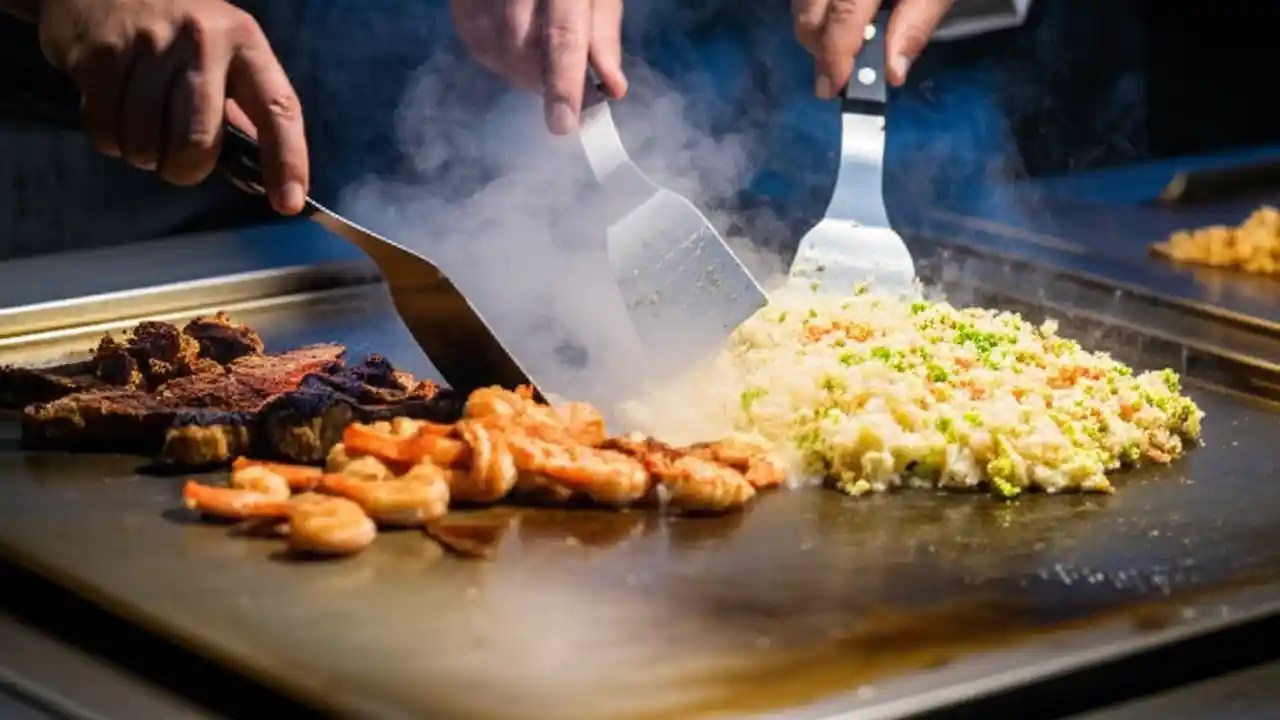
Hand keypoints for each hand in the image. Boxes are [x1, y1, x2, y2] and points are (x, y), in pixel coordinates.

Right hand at [35, 0, 308, 213]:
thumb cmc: (178, 33)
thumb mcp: (224, 56)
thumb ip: (242, 111)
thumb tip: (262, 177)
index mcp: (245, 43)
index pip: (277, 109)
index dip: (286, 161)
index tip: (288, 202)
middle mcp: (201, 39)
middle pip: (195, 142)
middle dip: (185, 170)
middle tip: (179, 163)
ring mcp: (147, 43)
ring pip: (145, 142)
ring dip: (144, 156)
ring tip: (145, 132)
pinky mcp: (100, 53)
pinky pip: (105, 129)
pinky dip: (111, 140)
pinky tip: (117, 116)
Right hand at [450, 0, 627, 134]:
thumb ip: (603, 35)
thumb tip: (612, 88)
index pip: (561, 35)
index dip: (563, 83)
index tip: (563, 125)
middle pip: (521, 46)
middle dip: (544, 78)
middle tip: (562, 87)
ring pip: (495, 50)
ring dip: (521, 70)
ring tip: (539, 55)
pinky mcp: (461, 1)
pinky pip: (476, 43)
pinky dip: (499, 55)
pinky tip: (514, 42)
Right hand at [792, 0, 954, 97]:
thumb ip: (917, 23)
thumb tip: (892, 72)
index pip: (843, 14)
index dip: (835, 53)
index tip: (837, 85)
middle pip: (809, 7)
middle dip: (817, 46)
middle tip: (832, 79)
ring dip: (813, 27)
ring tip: (833, 52)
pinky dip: (815, 7)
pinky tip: (832, 21)